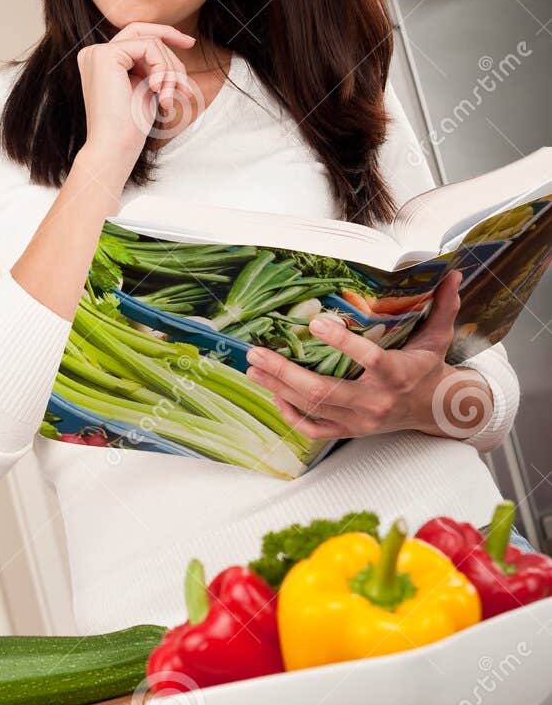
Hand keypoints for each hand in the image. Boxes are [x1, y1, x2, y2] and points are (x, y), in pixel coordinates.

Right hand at [76, 22, 199, 187]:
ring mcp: (97, 52)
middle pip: (143, 31)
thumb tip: (174, 43)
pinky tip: (159, 90)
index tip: (190, 43)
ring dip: (170, 70)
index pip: (136, 36)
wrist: (114, 147)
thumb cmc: (130, 126)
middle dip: (172, 43)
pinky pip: (149, 47)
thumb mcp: (144, 87)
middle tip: (185, 77)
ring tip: (169, 98)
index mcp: (99, 61)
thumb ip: (150, 64)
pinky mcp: (105, 55)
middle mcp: (93, 53)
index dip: (164, 35)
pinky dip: (163, 68)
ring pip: (151, 42)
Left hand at [243, 268, 491, 441]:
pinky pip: (313, 429)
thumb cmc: (428, 368)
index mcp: (397, 374)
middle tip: (257, 351)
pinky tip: (273, 393)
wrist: (434, 410)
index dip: (341, 343)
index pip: (368, 359)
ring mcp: (359, 420)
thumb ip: (444, 306)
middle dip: (285, 371)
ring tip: (253, 366)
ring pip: (312, 407)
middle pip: (324, 390)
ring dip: (278, 387)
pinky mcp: (349, 431)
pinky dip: (291, 414)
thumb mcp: (438, 337)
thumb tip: (453, 273)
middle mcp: (375, 401)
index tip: (315, 321)